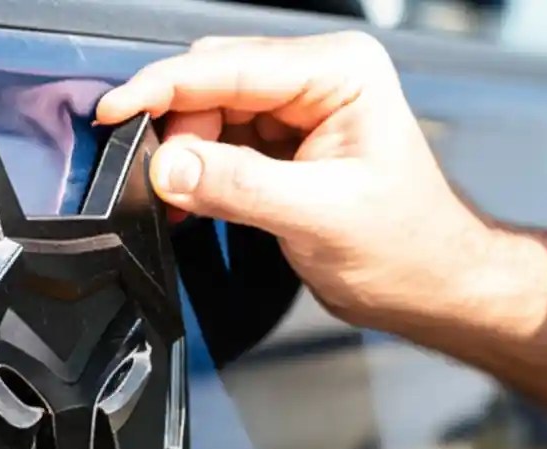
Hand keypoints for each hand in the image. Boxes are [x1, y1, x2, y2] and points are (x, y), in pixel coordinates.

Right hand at [96, 33, 504, 333]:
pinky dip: (192, 170)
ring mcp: (295, 110)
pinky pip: (215, 142)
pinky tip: (185, 198)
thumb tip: (168, 166)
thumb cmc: (407, 245)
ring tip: (174, 196)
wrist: (431, 284)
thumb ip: (238, 186)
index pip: (230, 65)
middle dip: (172, 126)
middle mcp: (317, 79)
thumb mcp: (319, 214)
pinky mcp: (278, 144)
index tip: (116, 111)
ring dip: (179, 152)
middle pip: (210, 82)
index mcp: (340, 72)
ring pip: (206, 112)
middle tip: (149, 174)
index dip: (164, 87)